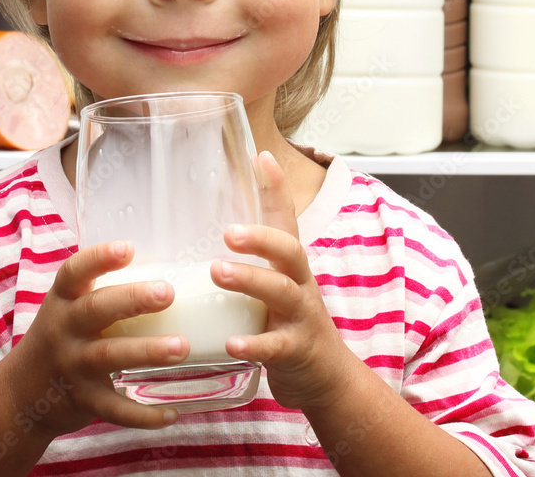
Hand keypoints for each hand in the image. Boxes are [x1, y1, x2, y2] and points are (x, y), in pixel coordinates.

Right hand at [8, 240, 189, 438]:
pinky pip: (115, 409)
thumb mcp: (66, 309)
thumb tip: (167, 270)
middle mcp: (64, 329)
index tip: (128, 248)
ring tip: (181, 346)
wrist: (19, 395)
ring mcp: (72, 366)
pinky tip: (172, 413)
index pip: (74, 272)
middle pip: (96, 310)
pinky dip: (144, 415)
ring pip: (109, 356)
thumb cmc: (59, 338)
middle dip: (132, 300)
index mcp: (62, 300)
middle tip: (167, 293)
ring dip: (147, 351)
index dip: (100, 258)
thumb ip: (102, 292)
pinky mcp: (83, 400)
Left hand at [210, 151, 354, 410]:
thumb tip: (208, 228)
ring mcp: (301, 317)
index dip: (276, 188)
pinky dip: (254, 344)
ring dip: (250, 279)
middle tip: (227, 232)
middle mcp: (300, 283)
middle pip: (289, 250)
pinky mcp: (297, 351)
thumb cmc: (289, 322)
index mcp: (290, 264)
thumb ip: (249, 258)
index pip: (286, 219)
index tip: (261, 157)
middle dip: (261, 237)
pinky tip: (230, 342)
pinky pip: (276, 346)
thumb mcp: (274, 284)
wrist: (327, 376)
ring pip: (282, 292)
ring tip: (217, 272)